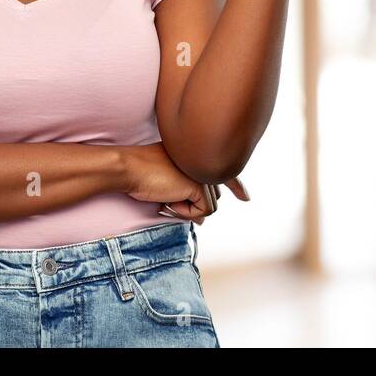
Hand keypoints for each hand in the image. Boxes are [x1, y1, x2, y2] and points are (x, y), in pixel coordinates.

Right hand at [119, 142, 248, 224]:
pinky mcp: (201, 185)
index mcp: (200, 156)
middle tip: (167, 196)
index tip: (246, 198)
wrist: (130, 168)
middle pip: (212, 198)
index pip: (225, 174)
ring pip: (209, 207)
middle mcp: (206, 161)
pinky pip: (204, 212)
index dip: (237, 186)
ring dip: (187, 210)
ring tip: (167, 196)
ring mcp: (205, 172)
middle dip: (191, 206)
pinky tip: (170, 201)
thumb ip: (191, 195)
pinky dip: (186, 213)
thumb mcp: (171, 183)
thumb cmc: (144, 174)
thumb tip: (204, 219)